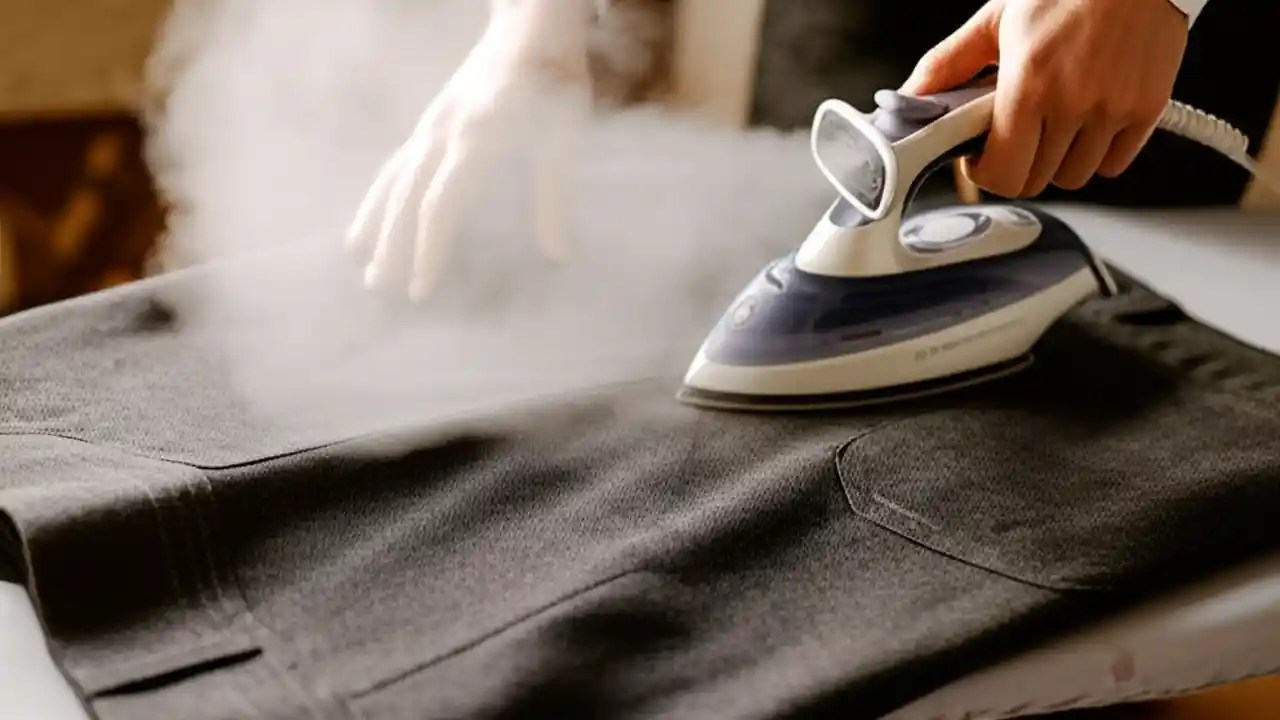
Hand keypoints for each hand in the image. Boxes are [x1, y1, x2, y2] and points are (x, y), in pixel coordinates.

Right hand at [346, 1, 592, 301]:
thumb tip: (558, 256)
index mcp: (477, 137)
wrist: (530, 21)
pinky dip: (382, 192)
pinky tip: (374, 213)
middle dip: (392, 245)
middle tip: (379, 288)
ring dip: (376, 220)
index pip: (441, 206)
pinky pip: (398, 162)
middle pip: (407, 198)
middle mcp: (444, 132)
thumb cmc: (554, 77)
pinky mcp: (432, 121)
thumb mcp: (563, 136)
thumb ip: (555, 196)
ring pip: (394, 178)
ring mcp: (432, 124)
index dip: (428, 251)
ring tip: (358, 256)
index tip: (421, 290)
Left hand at [902, 0, 1189, 197]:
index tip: (980, 155)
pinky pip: (1113, 164)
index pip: (1001, 173)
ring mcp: (1113, 109)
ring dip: (1056, 162)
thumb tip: (909, 98)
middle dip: (1016, 166)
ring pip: (1073, 177)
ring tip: (1051, 123)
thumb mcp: (995, 18)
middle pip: (1034, 182)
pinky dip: (1096, 154)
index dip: (984, 172)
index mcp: (1028, 84)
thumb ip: (948, 64)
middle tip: (1013, 137)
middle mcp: (1073, 102)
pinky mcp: (1147, 109)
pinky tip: (1085, 122)